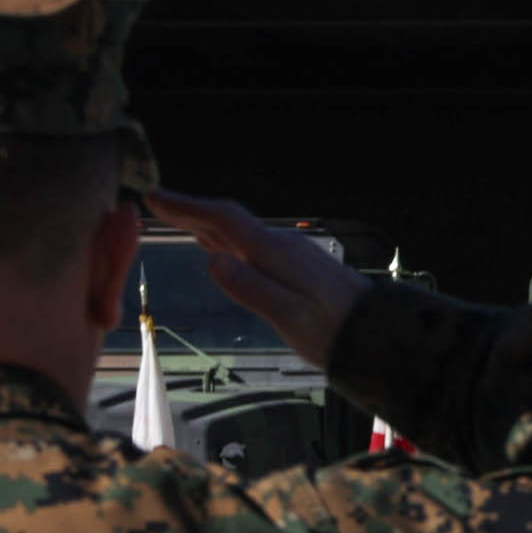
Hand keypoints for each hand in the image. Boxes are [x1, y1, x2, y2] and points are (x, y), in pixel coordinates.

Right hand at [146, 192, 370, 366]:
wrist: (378, 336)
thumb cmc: (334, 332)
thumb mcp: (292, 318)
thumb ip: (254, 290)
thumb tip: (214, 262)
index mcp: (276, 253)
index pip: (225, 220)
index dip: (187, 207)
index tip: (154, 197)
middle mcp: (281, 247)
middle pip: (228, 220)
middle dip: (190, 210)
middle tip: (154, 202)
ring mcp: (289, 256)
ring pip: (238, 232)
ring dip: (204, 222)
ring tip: (174, 217)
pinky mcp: (294, 269)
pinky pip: (249, 244)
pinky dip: (224, 238)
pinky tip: (214, 244)